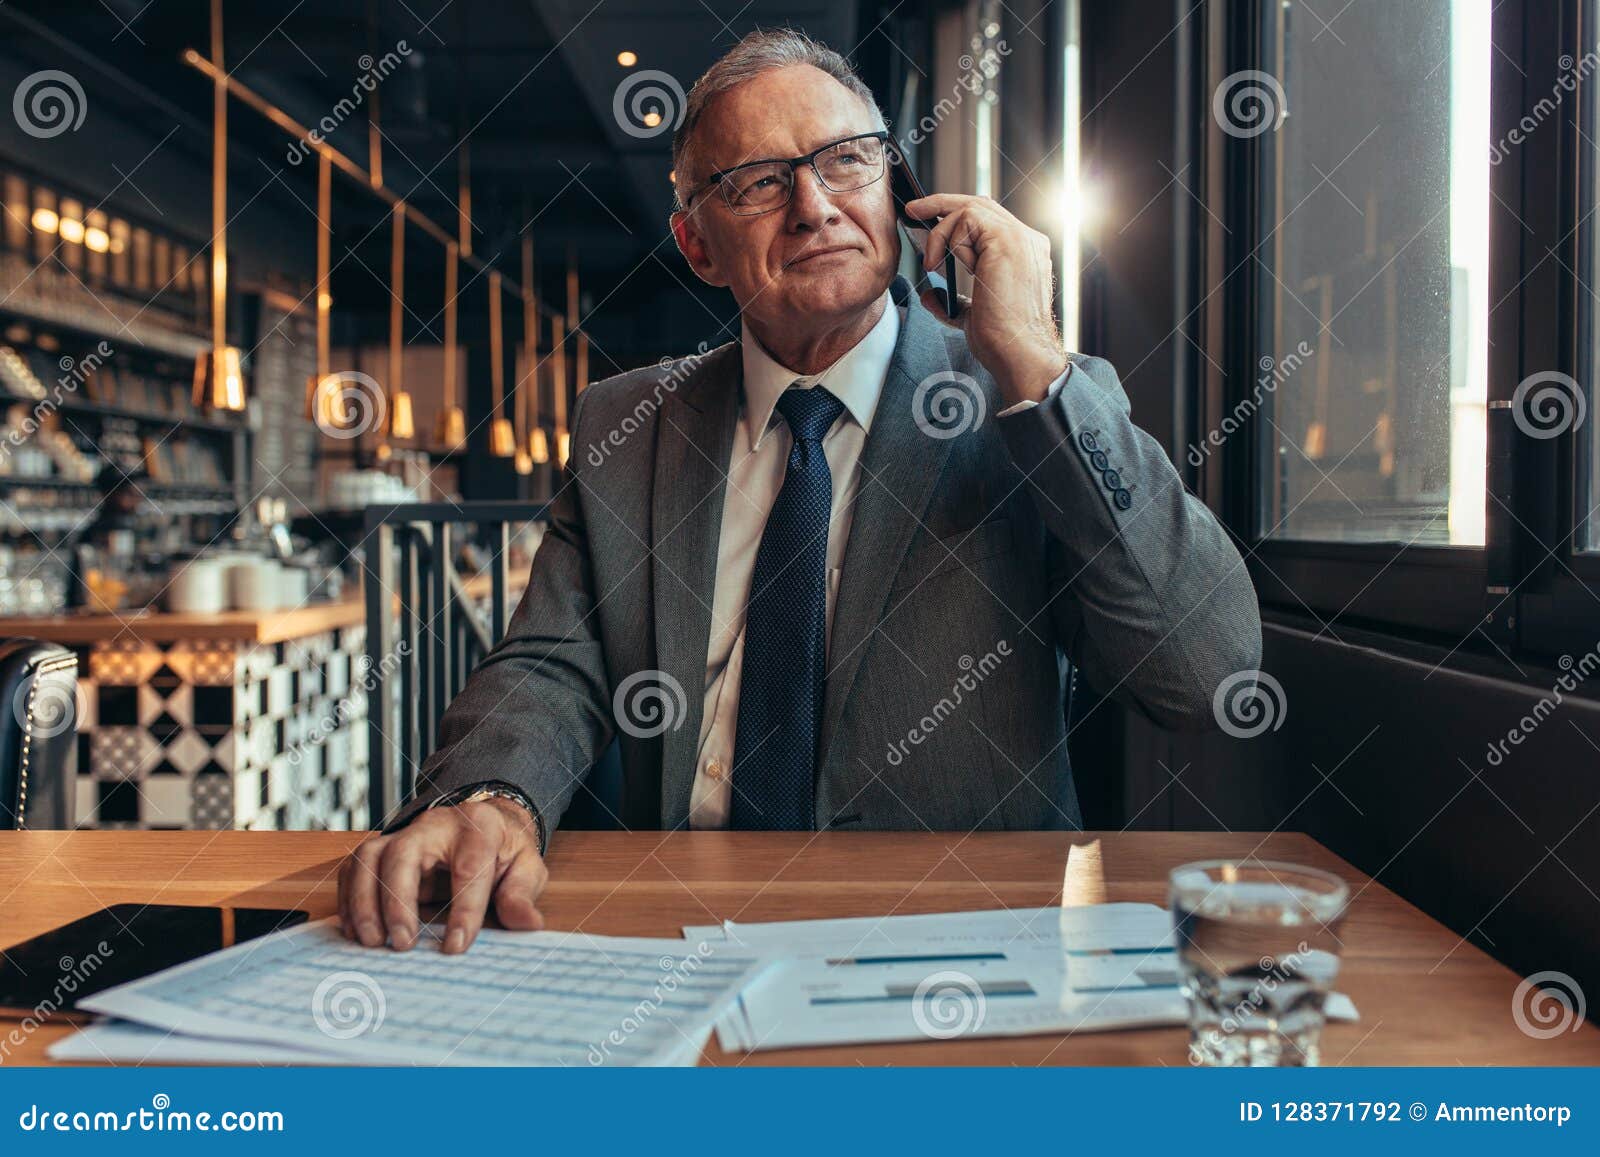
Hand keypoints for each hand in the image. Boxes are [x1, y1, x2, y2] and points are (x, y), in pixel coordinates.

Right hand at [336, 798, 546, 953]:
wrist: (481, 824)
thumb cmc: (503, 850)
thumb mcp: (525, 866)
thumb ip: (522, 893)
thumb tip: (528, 923)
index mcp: (478, 827)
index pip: (469, 866)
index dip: (463, 909)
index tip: (456, 946)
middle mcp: (434, 825)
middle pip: (403, 854)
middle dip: (397, 902)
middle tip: (402, 944)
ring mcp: (403, 833)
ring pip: (369, 857)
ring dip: (364, 902)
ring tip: (373, 941)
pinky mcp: (382, 848)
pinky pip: (354, 868)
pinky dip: (350, 899)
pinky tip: (357, 931)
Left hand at [906, 193, 1067, 406]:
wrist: (1017, 353)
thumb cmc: (1001, 341)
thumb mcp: (971, 316)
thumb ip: (953, 301)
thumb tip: (930, 295)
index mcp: (1023, 254)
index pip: (989, 220)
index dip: (956, 216)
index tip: (927, 220)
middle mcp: (1026, 240)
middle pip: (981, 204)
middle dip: (941, 203)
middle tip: (912, 209)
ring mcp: (1019, 237)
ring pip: (970, 209)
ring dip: (940, 232)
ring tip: (931, 263)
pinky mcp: (1006, 240)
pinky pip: (967, 219)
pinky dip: (945, 237)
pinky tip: (939, 263)